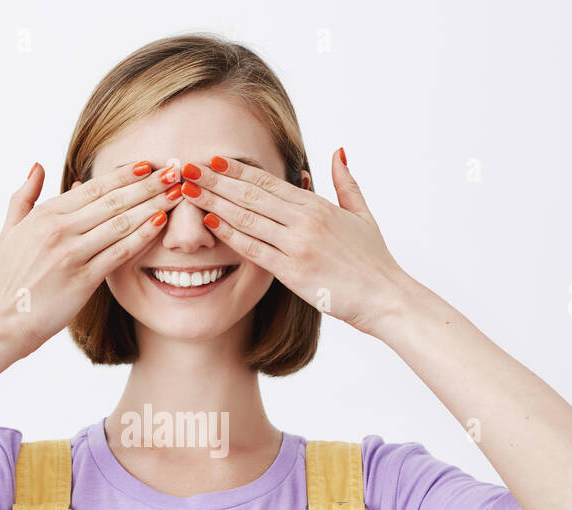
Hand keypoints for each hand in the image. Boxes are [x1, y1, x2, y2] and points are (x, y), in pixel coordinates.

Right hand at [0, 160, 184, 355]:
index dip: (124, 175)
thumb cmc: (9, 277)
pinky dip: (142, 236)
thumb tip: (39, 165)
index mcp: (45, 215)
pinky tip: (161, 223)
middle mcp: (59, 230)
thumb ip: (25, 196)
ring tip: (176, 194)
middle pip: (113, 201)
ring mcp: (72, 255)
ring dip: (152, 206)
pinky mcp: (83, 280)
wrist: (4, 320)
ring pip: (120, 223)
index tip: (149, 164)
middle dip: (147, 185)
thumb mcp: (10, 230)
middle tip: (174, 171)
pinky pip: (119, 253)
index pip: (94, 188)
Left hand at [176, 151, 407, 333]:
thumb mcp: (361, 214)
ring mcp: (297, 245)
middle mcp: (304, 221)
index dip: (237, 169)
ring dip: (214, 203)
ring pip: (247, 218)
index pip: (268, 181)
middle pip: (250, 195)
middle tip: (187, 168)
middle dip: (215, 181)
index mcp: (317, 205)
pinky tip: (209, 223)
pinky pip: (254, 249)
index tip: (213, 159)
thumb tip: (337, 151)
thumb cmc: (373, 260)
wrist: (384, 296)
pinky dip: (230, 234)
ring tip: (188, 191)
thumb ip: (345, 182)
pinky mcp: (292, 272)